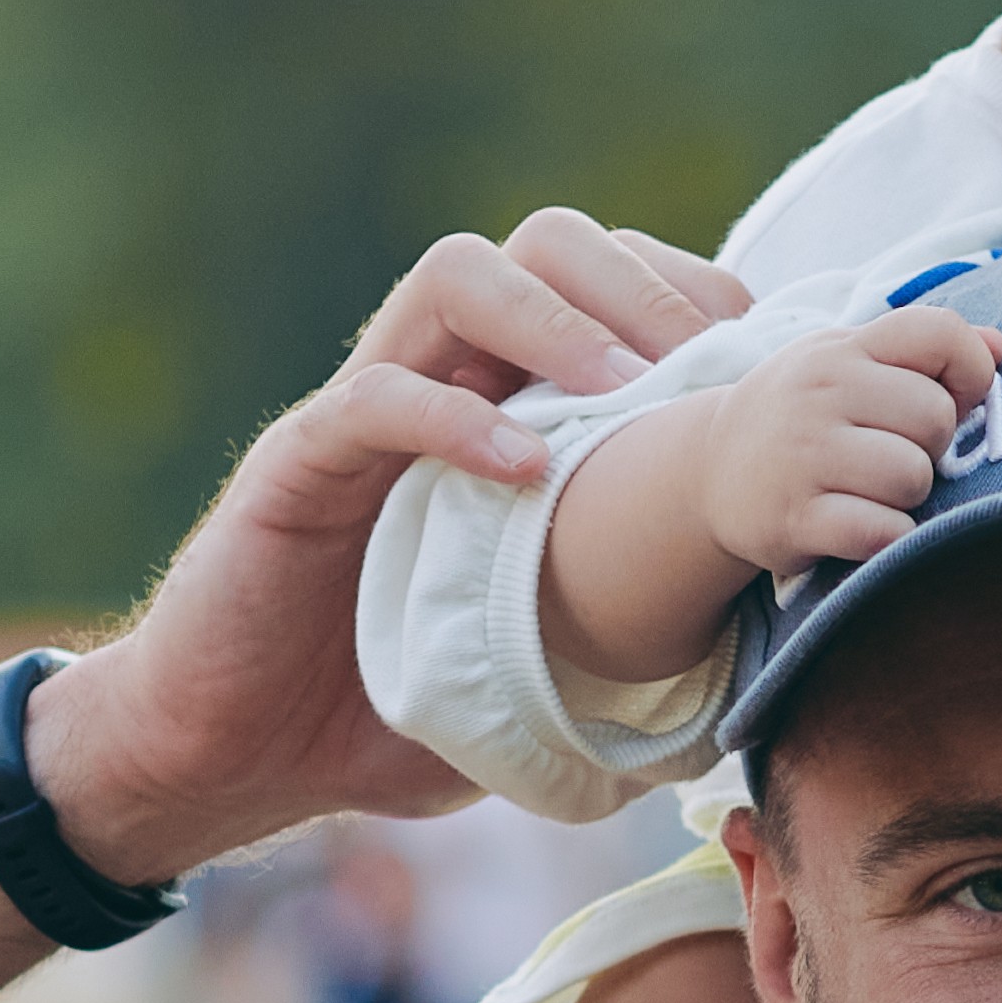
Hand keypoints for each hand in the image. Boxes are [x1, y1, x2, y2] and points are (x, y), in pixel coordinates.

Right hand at [27, 211, 748, 870]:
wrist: (236, 757)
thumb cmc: (388, 709)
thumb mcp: (544, 661)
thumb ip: (637, 629)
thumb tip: (765, 655)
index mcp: (504, 409)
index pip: (603, 285)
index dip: (687, 298)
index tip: (757, 365)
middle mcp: (439, 384)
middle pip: (541, 246)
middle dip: (637, 283)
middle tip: (701, 364)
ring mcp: (365, 414)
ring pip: (457, 277)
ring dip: (556, 318)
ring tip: (625, 389)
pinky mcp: (297, 466)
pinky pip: (373, 400)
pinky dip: (455, 419)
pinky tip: (522, 472)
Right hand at [693, 305, 1001, 577]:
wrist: (708, 474)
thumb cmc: (801, 416)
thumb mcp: (847, 364)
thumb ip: (923, 352)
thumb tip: (999, 346)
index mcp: (843, 349)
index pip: (938, 332)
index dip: (970, 370)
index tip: (955, 399)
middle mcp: (820, 393)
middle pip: (935, 416)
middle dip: (931, 447)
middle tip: (895, 456)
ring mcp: (803, 456)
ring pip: (912, 475)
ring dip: (909, 496)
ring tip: (875, 492)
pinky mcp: (794, 519)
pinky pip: (882, 531)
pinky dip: (890, 538)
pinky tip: (867, 528)